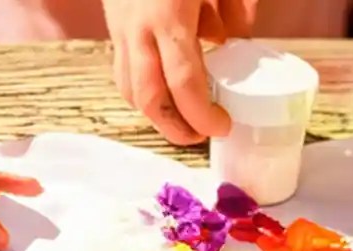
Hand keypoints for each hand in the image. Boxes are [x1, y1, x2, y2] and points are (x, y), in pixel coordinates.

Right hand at [102, 0, 254, 144]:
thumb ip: (234, 5)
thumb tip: (239, 38)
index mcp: (169, 16)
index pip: (183, 83)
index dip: (202, 114)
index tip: (222, 126)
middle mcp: (139, 29)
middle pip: (149, 98)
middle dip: (174, 127)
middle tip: (199, 136)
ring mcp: (120, 27)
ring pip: (129, 88)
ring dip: (155, 112)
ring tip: (182, 119)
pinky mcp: (112, 23)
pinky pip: (123, 68)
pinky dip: (143, 88)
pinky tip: (163, 88)